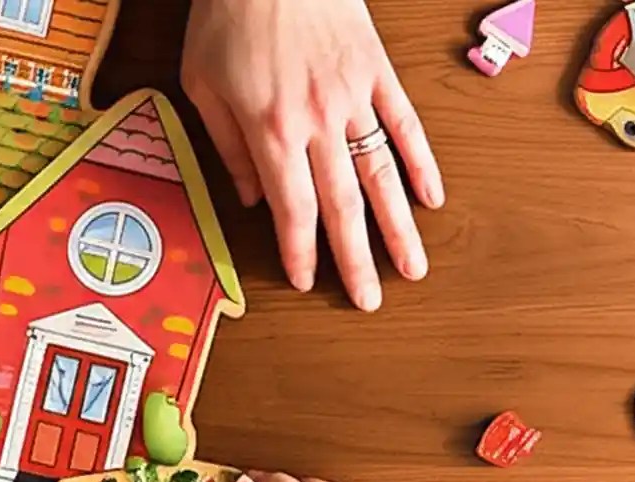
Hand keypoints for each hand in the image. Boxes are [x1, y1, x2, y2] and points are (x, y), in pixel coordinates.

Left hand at [181, 0, 443, 311]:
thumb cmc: (229, 13)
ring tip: (413, 269)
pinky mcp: (377, 71)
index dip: (301, 251)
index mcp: (271, 129)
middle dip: (355, 260)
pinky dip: (421, 162)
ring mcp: (354, 96)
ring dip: (398, 227)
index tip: (307, 281)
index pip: (293, 209)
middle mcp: (318, 121)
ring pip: (382, 174)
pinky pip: (405, 124)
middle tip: (370, 300)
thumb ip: (228, 146)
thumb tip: (248, 198)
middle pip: (343, 206)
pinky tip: (432, 198)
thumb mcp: (203, 82)